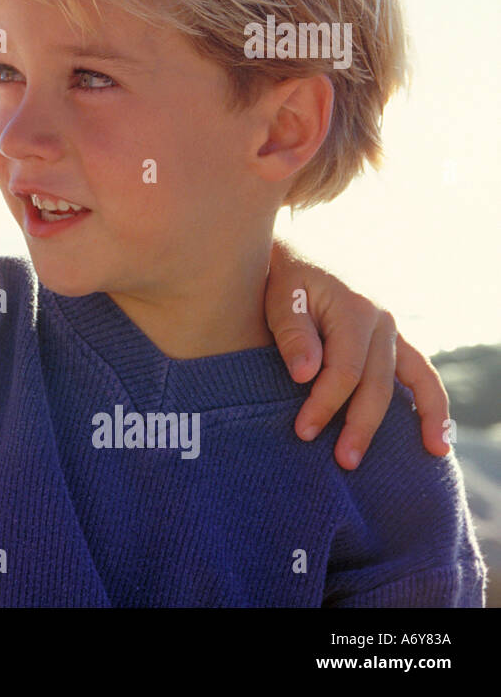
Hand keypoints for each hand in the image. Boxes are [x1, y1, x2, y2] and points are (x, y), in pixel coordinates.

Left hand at [264, 239, 450, 469]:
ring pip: (416, 380)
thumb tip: (306, 375)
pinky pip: (420, 373)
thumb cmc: (280, 278)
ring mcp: (393, 330)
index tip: (303, 431)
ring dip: (421, 419)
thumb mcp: (279, 297)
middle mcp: (383, 320)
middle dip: (361, 425)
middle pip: (378, 383)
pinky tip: (437, 436)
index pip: (345, 370)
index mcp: (355, 308)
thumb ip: (292, 334)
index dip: (325, 404)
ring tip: (431, 454)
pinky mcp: (392, 341)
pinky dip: (431, 403)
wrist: (292, 253)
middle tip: (344, 461)